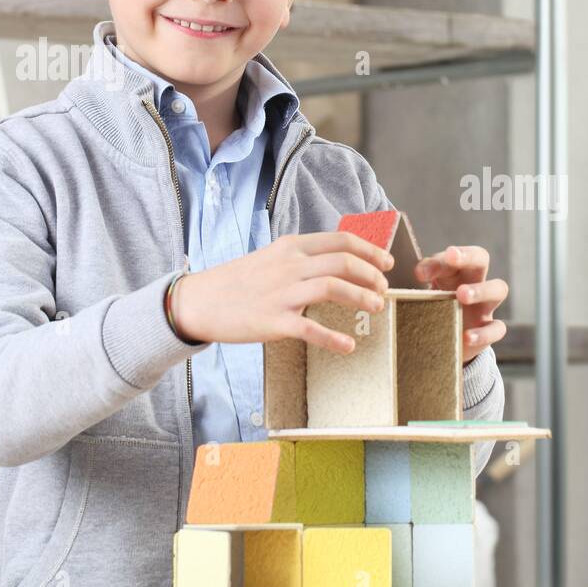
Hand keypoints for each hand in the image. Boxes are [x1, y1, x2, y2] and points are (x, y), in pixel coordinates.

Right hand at [172, 231, 392, 351]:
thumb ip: (304, 257)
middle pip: (344, 262)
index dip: (370, 251)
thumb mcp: (273, 256)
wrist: (200, 300)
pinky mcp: (273, 321)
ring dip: (362, 298)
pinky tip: (348, 346)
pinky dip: (333, 339)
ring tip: (376, 308)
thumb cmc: (240, 281)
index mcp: (292, 247)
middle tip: (383, 289)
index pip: (341, 240)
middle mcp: (290, 265)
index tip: (387, 262)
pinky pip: (310, 329)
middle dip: (372, 275)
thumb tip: (339, 260)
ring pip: (333, 288)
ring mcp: (282, 293)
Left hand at [415, 245, 507, 363]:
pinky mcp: (489, 329)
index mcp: (453, 271)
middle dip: (467, 256)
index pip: (450, 257)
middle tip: (452, 258)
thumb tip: (417, 273)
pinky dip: (483, 333)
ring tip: (462, 295)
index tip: (420, 274)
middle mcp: (473, 282)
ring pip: (498, 288)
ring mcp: (484, 305)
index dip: (436, 262)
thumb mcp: (420, 295)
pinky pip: (497, 328)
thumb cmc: (429, 310)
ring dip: (481, 289)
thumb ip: (418, 284)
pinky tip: (466, 337)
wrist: (439, 342)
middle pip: (480, 259)